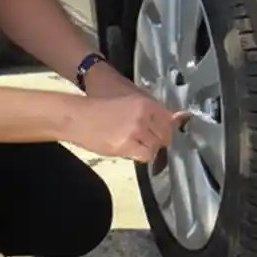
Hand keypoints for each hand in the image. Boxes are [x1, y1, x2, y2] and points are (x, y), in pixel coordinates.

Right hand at [67, 91, 187, 162]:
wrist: (78, 117)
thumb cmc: (100, 108)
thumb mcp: (128, 101)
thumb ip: (152, 110)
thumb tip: (178, 118)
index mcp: (145, 103)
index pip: (169, 119)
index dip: (167, 127)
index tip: (162, 132)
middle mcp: (143, 116)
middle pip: (165, 134)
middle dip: (159, 139)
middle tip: (147, 139)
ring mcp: (135, 131)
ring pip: (157, 146)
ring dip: (150, 147)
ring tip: (136, 144)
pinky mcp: (125, 145)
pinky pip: (145, 155)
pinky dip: (142, 155)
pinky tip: (132, 150)